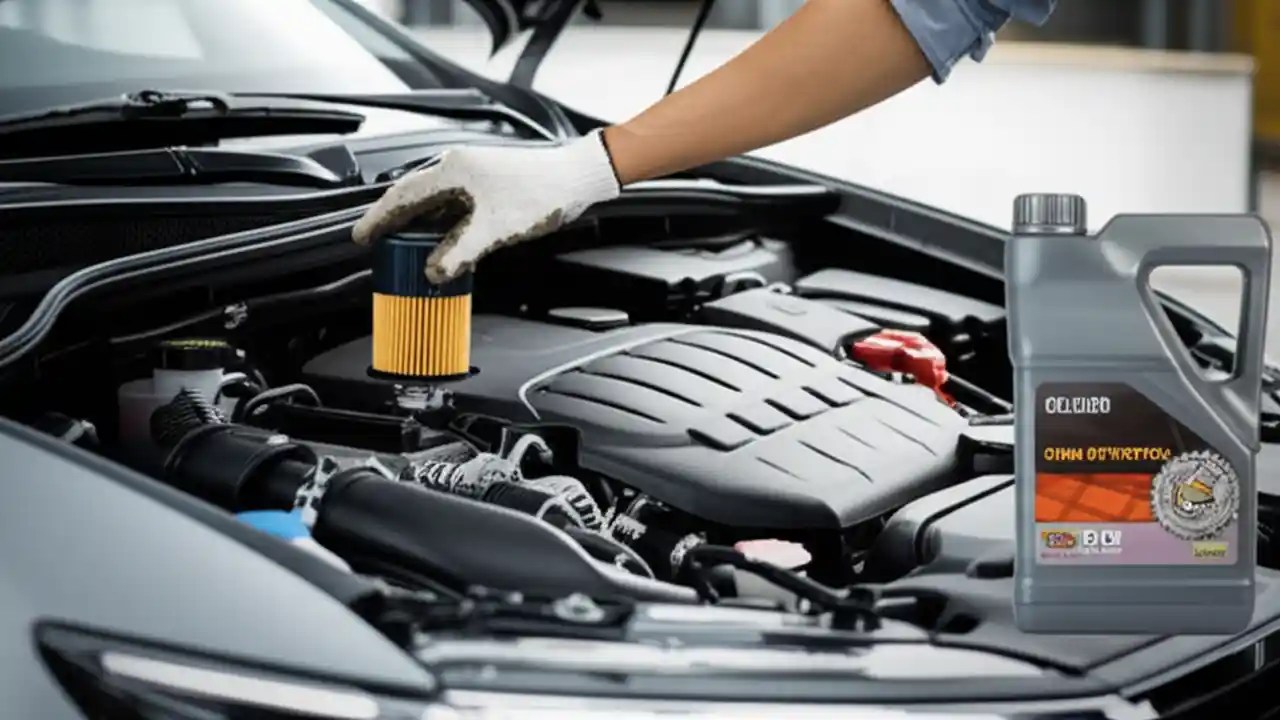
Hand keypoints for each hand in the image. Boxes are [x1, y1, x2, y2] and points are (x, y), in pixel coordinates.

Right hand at [351, 130, 620, 282]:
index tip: (360, 236)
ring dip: (419, 225)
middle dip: (393, 222)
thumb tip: (433, 272)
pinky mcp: (484, 184)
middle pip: (412, 197)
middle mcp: (456, 166)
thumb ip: (459, 253)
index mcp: (452, 171)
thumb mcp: (495, 231)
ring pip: (432, 202)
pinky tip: (444, 242)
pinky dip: (440, 224)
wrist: (575, 178)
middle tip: (377, 246)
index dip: (377, 219)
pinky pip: (451, 205)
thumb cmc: (539, 194)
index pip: (401, 197)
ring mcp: (471, 173)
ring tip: (406, 250)